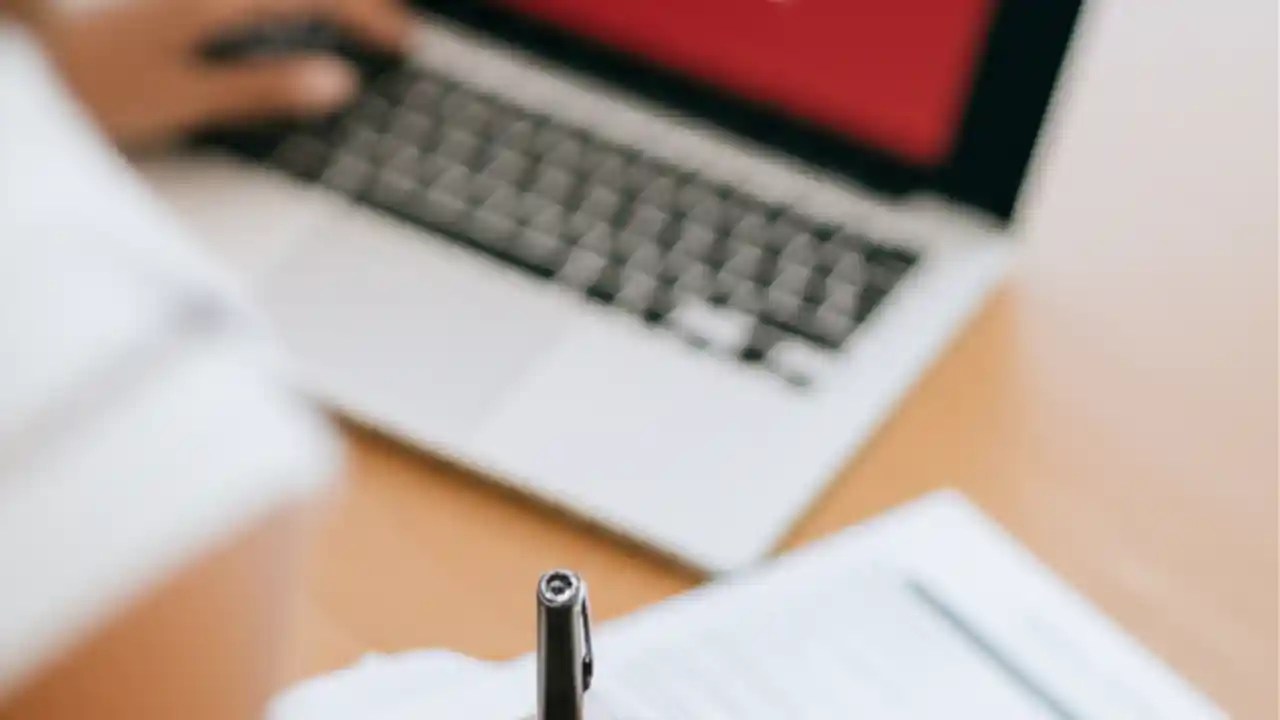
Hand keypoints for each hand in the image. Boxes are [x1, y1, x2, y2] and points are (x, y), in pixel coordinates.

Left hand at [22, 0, 415, 147]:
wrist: (16, 62)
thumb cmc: (82, 84)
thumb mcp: (179, 100)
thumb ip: (262, 88)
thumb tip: (338, 82)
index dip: (368, 15)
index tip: (401, 44)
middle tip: (388, 22)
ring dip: (315, 0)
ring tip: (346, 16)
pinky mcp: (172, 2)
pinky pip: (248, 0)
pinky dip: (281, 7)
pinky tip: (286, 19)